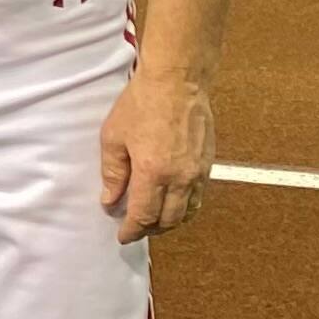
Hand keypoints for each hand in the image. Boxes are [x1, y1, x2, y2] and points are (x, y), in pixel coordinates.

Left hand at [99, 69, 214, 241]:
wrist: (177, 82)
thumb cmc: (141, 104)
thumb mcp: (114, 138)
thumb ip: (113, 174)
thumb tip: (110, 200)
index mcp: (153, 173)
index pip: (144, 216)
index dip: (132, 230)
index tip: (122, 236)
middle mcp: (180, 178)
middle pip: (168, 220)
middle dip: (150, 230)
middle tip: (135, 230)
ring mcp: (198, 173)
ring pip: (188, 212)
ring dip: (170, 222)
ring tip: (153, 222)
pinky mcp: (208, 165)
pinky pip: (199, 197)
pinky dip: (186, 208)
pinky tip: (173, 204)